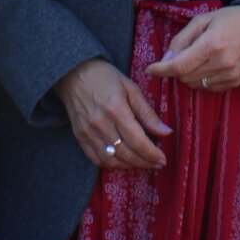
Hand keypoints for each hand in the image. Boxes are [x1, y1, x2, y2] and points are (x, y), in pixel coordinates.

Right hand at [52, 58, 170, 170]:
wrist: (74, 74)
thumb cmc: (105, 78)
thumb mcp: (131, 89)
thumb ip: (147, 113)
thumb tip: (165, 132)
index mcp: (116, 109)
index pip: (137, 141)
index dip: (152, 154)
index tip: (163, 159)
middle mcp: (100, 124)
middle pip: (126, 153)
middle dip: (145, 162)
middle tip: (157, 163)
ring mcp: (88, 132)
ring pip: (112, 160)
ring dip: (130, 165)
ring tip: (143, 162)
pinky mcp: (79, 137)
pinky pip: (96, 159)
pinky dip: (112, 164)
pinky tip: (123, 161)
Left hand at [146, 5, 239, 92]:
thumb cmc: (231, 19)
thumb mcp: (203, 20)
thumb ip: (182, 39)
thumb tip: (166, 59)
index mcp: (212, 44)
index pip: (180, 65)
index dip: (161, 70)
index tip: (150, 69)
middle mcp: (221, 63)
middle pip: (185, 77)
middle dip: (176, 68)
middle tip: (182, 54)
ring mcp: (229, 75)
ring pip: (194, 84)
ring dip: (188, 74)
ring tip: (198, 57)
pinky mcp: (234, 82)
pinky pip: (207, 88)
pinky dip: (201, 79)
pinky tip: (208, 65)